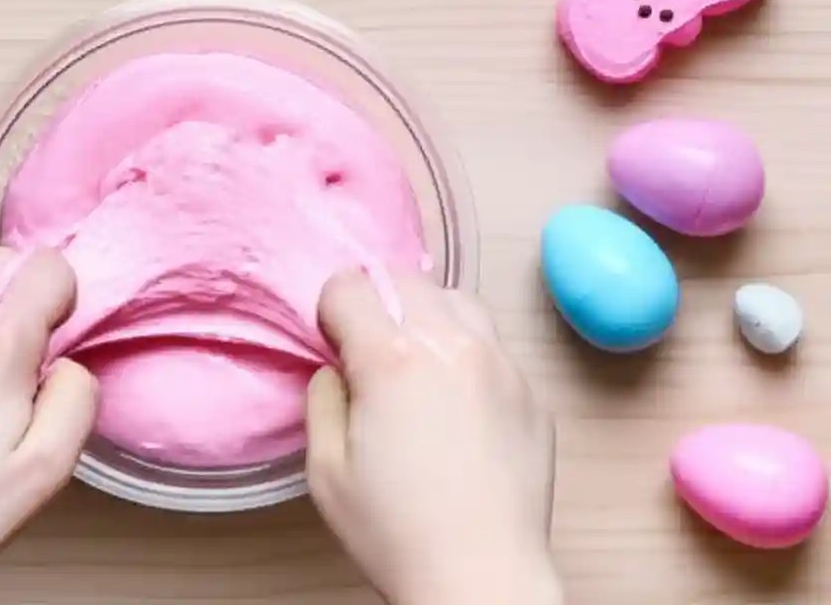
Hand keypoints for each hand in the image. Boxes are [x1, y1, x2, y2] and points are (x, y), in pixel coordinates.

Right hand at [307, 270, 559, 604]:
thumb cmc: (394, 531)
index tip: (333, 343)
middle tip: (369, 352)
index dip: (330, 310)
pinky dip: (465, 352)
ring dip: (427, 315)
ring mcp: (500, 365)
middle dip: (377, 302)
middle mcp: (452, 345)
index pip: (350, 285)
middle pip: (405, 278)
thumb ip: (323, 398)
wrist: (482, 576)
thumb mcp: (324, 469)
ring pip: (457, 300)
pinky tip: (455, 402)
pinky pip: (491, 344)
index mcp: (392, 359)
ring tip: (417, 364)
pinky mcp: (530, 392)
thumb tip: (338, 368)